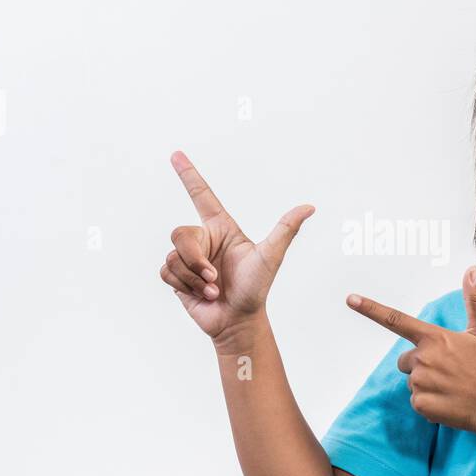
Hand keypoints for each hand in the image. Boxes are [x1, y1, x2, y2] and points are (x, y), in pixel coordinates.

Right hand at [160, 150, 313, 344]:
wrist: (238, 320)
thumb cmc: (256, 288)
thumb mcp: (271, 256)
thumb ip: (285, 229)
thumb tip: (309, 207)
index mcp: (222, 228)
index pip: (202, 196)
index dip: (189, 175)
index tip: (176, 154)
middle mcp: (204, 240)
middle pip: (180, 233)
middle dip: (196, 259)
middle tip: (215, 277)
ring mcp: (189, 258)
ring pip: (173, 256)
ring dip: (194, 277)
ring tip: (214, 289)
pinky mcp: (177, 277)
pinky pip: (166, 271)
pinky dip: (185, 285)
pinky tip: (202, 295)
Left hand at [346, 266, 475, 436]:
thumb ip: (474, 300)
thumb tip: (472, 269)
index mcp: (434, 338)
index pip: (395, 320)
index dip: (370, 309)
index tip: (350, 299)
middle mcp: (423, 358)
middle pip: (405, 360)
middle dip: (421, 365)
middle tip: (449, 372)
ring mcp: (421, 382)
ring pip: (412, 382)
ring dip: (427, 385)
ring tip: (453, 388)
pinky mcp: (421, 404)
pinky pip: (417, 402)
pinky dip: (430, 403)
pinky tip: (450, 402)